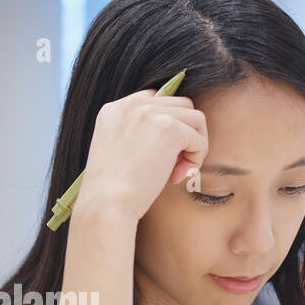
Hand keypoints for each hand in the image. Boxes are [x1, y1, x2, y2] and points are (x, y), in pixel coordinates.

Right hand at [72, 86, 208, 225]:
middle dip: (184, 135)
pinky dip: (196, 159)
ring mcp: (150, 113)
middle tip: (173, 166)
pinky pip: (198, 139)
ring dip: (194, 146)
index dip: (167, 126)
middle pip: (180, 106)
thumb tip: (176, 135)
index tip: (161, 155)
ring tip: (178, 171)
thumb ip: (138, 135)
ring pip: (195, 119)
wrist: (106, 204)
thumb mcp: (117, 151)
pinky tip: (177, 177)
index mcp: (114, 109)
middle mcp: (131, 105)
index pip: (155, 100)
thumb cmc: (111, 191)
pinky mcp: (168, 128)